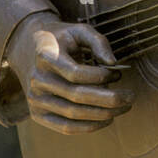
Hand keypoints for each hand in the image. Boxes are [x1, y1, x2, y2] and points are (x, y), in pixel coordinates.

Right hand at [5, 12, 132, 133]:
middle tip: (130, 97)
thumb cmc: (60, 38)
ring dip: (102, 114)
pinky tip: (106, 120)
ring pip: (73, 114)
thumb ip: (98, 42)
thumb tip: (113, 63)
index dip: (100, 76)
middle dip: (109, 99)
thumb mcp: (78, 30)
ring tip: (122, 108)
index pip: (75, 73)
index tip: (117, 74)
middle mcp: (37, 80)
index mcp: (45, 56)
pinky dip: (88, 127)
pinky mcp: (36, 114)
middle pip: (76, 96)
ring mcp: (35, 99)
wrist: (26, 48)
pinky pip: (64, 127)